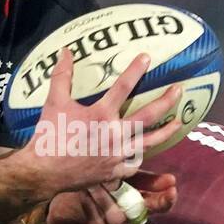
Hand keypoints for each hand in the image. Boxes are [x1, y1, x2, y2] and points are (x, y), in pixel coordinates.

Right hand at [17, 49, 183, 195]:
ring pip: (150, 141)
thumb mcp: (54, 102)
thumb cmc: (49, 135)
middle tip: (179, 89)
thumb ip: (62, 76)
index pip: (123, 87)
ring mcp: (117, 155)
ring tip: (178, 121)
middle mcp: (115, 134)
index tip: (147, 57)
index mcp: (101, 114)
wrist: (44, 172)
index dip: (135, 70)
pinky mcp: (114, 172)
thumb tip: (65, 51)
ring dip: (166, 130)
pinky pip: (135, 163)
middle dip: (166, 101)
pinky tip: (149, 150)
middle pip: (148, 115)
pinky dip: (143, 156)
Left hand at [45, 170, 178, 223]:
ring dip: (105, 198)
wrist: (63, 210)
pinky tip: (84, 194)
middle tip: (120, 178)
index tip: (172, 188)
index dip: (167, 199)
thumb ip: (143, 180)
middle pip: (141, 214)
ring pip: (117, 218)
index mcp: (140, 207)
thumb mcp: (120, 180)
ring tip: (94, 182)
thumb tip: (171, 179)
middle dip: (129, 195)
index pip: (161, 206)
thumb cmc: (95, 192)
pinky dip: (91, 207)